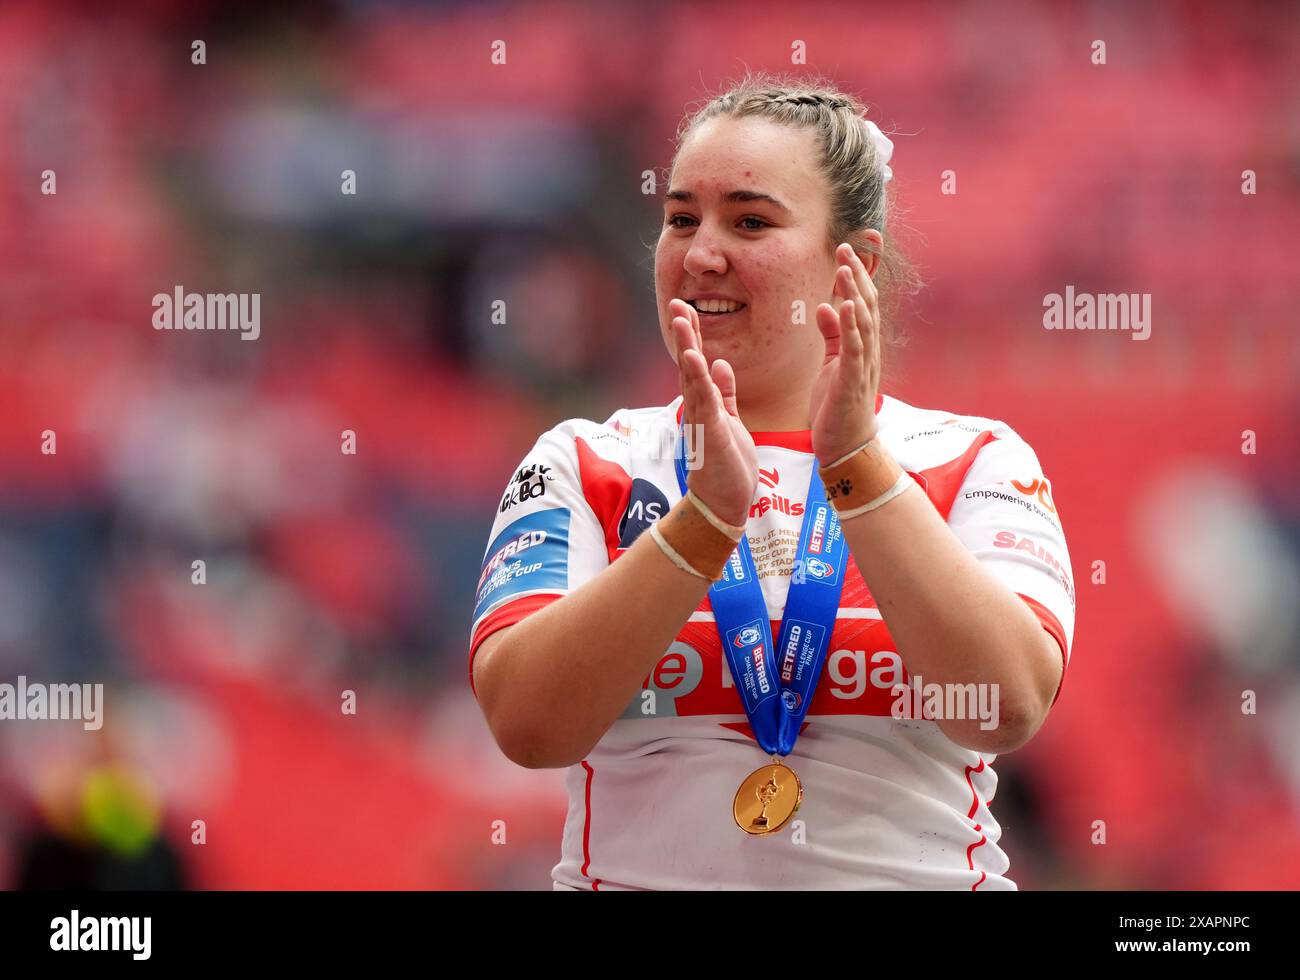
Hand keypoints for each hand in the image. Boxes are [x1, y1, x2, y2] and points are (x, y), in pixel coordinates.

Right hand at [668, 298, 757, 526]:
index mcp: (705, 404)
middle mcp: (698, 407)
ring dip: (687, 346)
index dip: (692, 335)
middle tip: (676, 302)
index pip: (697, 362)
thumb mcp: (729, 422)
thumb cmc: (726, 466)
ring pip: (692, 376)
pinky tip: (697, 357)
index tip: (686, 309)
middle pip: (688, 362)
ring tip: (680, 318)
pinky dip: (700, 378)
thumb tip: (720, 364)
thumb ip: (724, 394)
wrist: (723, 503)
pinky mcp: (710, 430)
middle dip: (684, 332)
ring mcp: (702, 418)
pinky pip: (705, 399)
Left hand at [810, 243, 881, 464]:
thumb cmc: (837, 406)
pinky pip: (854, 348)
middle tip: (845, 248)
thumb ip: (831, 335)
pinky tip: (847, 306)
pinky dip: (852, 326)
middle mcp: (867, 351)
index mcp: (861, 347)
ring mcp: (862, 365)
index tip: (844, 253)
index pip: (861, 305)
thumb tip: (825, 306)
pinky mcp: (852, 380)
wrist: (846, 445)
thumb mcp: (831, 364)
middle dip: (855, 276)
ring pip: (863, 322)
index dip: (854, 278)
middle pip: (866, 305)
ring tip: (845, 268)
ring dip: (854, 293)